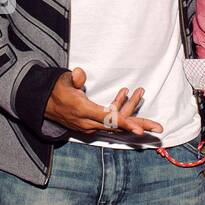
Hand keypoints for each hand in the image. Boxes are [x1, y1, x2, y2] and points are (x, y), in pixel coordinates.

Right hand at [44, 68, 162, 137]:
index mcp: (84, 112)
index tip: (141, 131)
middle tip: (160, 128)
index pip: (109, 119)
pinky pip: (111, 119)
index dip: (126, 124)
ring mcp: (91, 126)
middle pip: (119, 125)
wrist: (44, 105)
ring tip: (140, 92)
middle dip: (140, 125)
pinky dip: (120, 109)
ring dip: (130, 109)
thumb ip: (73, 78)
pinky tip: (125, 94)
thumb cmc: (56, 90)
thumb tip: (79, 74)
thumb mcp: (62, 81)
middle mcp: (89, 122)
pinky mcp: (92, 124)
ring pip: (117, 121)